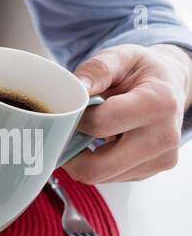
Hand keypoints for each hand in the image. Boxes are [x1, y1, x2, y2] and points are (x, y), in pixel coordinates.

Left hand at [67, 43, 191, 182]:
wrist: (169, 86)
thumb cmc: (142, 72)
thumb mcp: (121, 57)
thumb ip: (97, 69)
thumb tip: (77, 87)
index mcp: (158, 103)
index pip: (101, 124)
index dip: (77, 120)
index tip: (74, 111)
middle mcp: (163, 137)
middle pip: (97, 167)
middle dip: (71, 153)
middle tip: (65, 134)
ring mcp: (159, 159)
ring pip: (99, 177)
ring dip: (82, 160)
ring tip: (86, 135)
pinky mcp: (150, 172)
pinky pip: (108, 179)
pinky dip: (96, 164)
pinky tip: (101, 144)